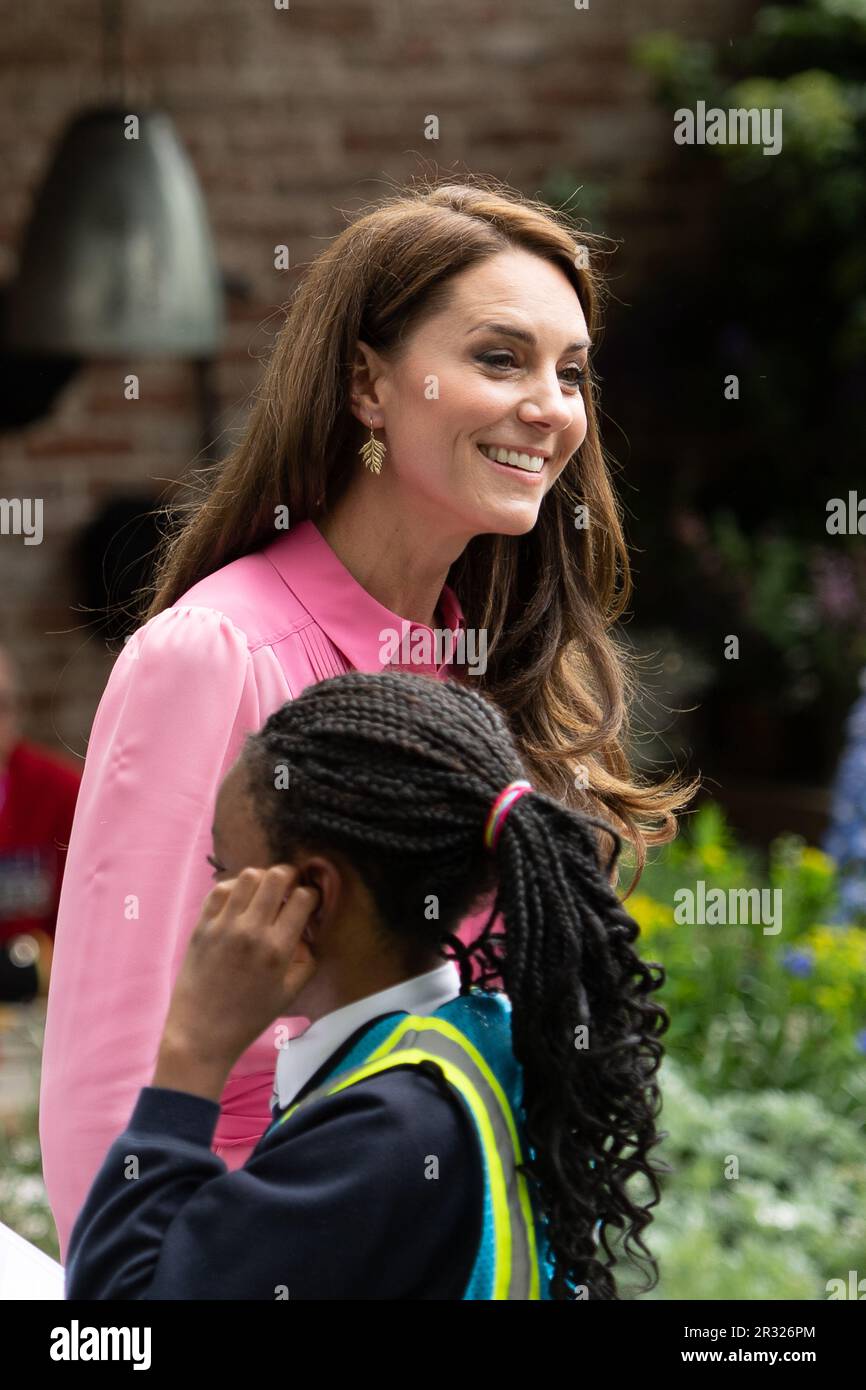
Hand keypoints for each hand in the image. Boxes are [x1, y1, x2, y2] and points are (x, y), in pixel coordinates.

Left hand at [153, 865, 319, 1100]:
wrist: (202, 1033)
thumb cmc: (249, 1017)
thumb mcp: (290, 993)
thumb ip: (307, 959)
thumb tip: (306, 932)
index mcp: (278, 949)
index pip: (303, 899)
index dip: (311, 894)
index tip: (309, 900)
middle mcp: (252, 931)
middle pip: (277, 877)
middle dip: (290, 875)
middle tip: (290, 885)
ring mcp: (224, 926)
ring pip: (248, 876)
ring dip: (262, 878)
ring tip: (264, 891)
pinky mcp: (202, 926)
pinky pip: (219, 889)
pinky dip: (233, 887)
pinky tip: (239, 899)